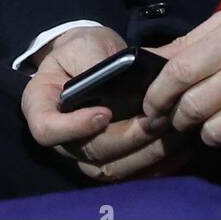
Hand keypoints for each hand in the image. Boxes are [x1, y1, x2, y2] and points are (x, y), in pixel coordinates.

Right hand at [21, 26, 191, 182]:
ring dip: (148, 153)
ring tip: (174, 129)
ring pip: (114, 169)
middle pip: (91, 152)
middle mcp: (61, 138)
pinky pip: (132, 175)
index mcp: (41, 106)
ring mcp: (84, 154)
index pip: (46, 130)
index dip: (74, 128)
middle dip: (129, 138)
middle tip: (158, 119)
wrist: (92, 60)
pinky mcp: (110, 161)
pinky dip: (157, 165)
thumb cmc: (83, 50)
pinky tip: (179, 148)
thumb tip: (112, 81)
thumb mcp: (82, 45)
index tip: (104, 113)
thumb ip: (91, 62)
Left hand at [141, 8, 220, 158]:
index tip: (149, 104)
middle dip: (174, 116)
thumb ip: (190, 42)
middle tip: (173, 115)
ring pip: (213, 132)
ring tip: (210, 115)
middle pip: (193, 106)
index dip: (157, 93)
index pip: (182, 70)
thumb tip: (147, 60)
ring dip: (202, 130)